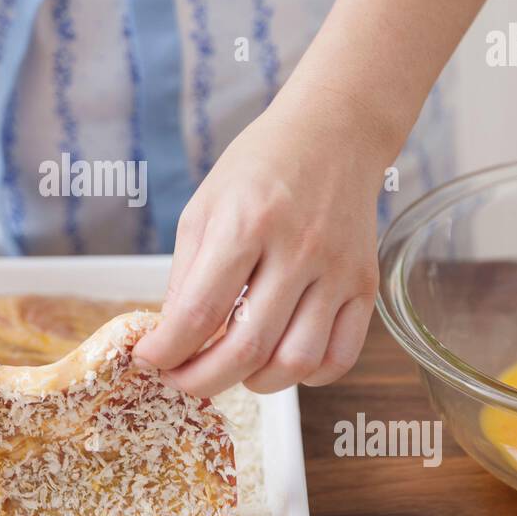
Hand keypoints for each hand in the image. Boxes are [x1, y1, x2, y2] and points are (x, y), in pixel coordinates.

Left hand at [134, 90, 383, 394]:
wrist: (334, 132)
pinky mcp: (365, 285)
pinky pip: (339, 357)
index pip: (200, 312)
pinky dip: (306, 377)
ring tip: (232, 368)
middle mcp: (298, 249)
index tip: (151, 359)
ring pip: (296, 361)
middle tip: (181, 380)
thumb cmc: (260, 167)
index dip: (168, 350)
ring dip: (254, 383)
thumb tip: (171, 339)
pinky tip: (280, 361)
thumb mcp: (205, 206)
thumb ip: (186, 275)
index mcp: (247, 223)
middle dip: (202, 380)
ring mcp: (337, 270)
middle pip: (247, 347)